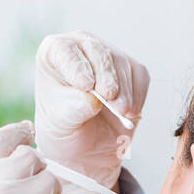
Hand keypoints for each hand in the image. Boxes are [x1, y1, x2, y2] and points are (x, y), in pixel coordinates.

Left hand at [34, 31, 150, 193]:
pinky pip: (139, 76)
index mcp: (54, 54)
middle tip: (109, 96)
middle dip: (105, 76)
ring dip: (123, 90)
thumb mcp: (61, 123)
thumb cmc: (64, 128)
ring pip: (121, 64)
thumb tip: (93, 100)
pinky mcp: (130, 70)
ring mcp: (108, 56)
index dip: (76, 65)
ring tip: (121, 112)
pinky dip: (137, 95)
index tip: (86, 85)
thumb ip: (74, 108)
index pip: (64, 50)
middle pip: (97, 51)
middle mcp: (81, 48)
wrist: (84, 145)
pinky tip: (129, 113)